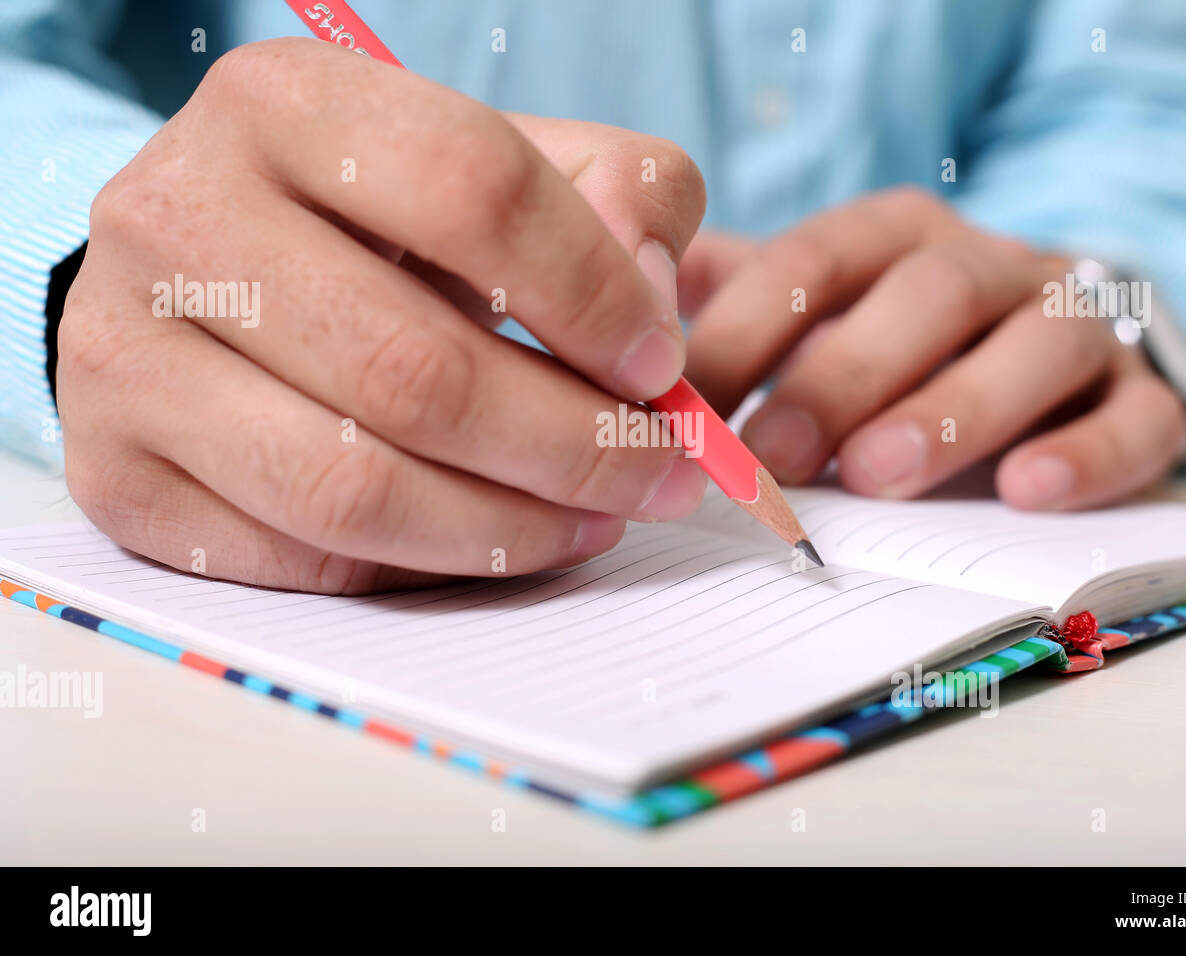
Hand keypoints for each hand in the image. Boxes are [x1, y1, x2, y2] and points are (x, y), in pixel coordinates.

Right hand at [59, 38, 707, 592]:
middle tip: (657, 477)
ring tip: (592, 523)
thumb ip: (613, 198)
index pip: (473, 190)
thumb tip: (654, 303)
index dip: (594, 295)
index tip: (661, 367)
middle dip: (573, 446)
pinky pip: (298, 557)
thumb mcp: (501, 166)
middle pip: (415, 368)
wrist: (206, 274)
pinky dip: (418, 567)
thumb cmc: (378, 223)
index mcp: (286, 107)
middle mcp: (179, 217)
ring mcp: (125, 354)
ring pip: (352, 486)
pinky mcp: (117, 472)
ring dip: (506, 526)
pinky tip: (484, 540)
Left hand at [683, 189, 1185, 509]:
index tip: (684, 408)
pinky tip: (1028, 492)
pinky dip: (1088, 455)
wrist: (1049, 357)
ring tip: (879, 475)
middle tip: (775, 456)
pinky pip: (1136, 418)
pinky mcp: (1140, 396)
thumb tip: (616, 335)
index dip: (746, 331)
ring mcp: (1073, 326)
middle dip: (843, 375)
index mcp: (897, 239)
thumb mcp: (811, 318)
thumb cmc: (895, 348)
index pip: (816, 263)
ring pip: (1033, 347)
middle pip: (926, 296)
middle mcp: (991, 265)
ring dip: (954, 410)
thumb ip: (731, 312)